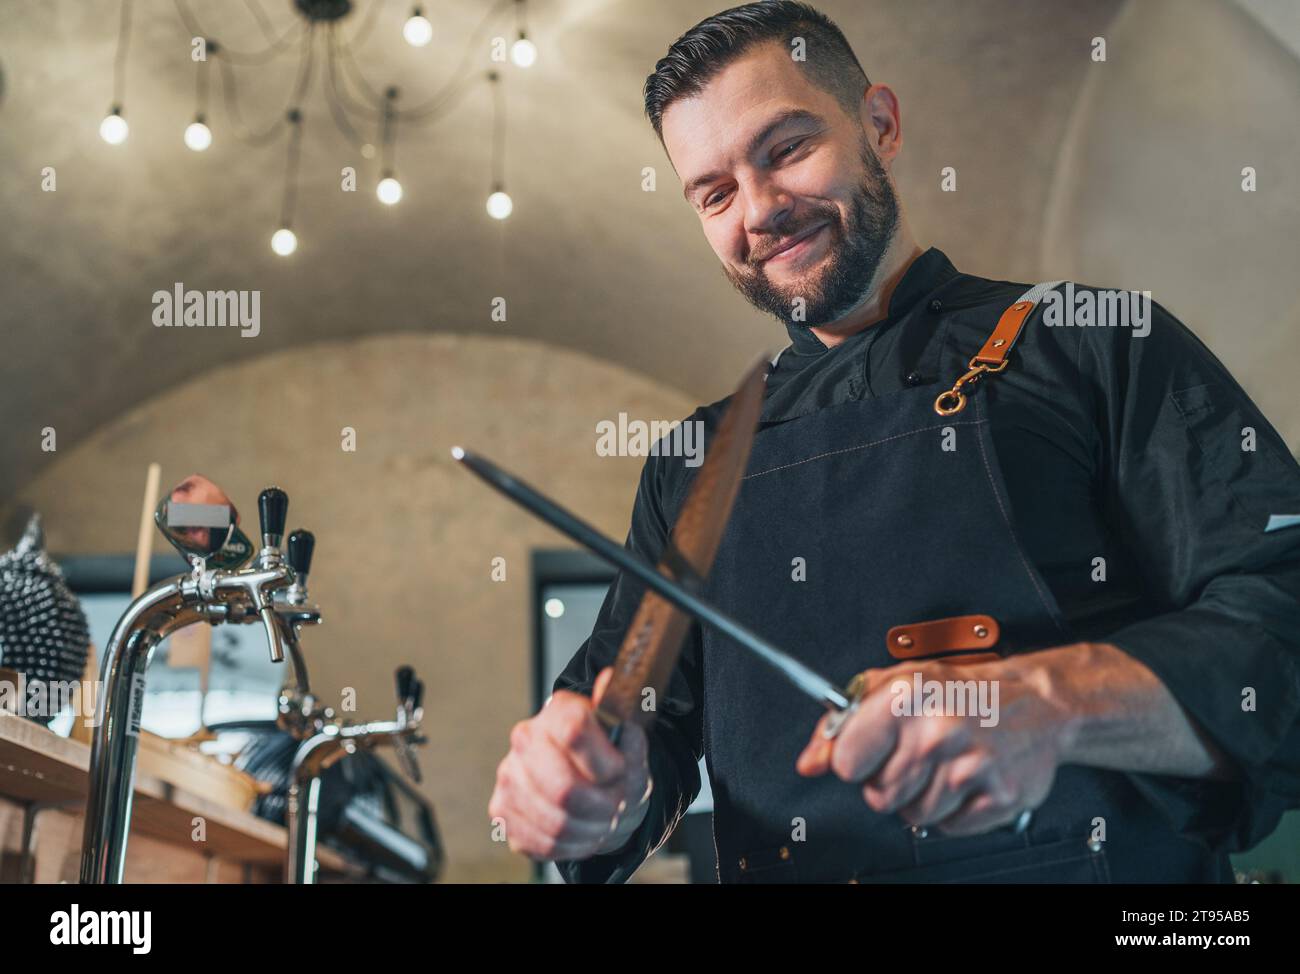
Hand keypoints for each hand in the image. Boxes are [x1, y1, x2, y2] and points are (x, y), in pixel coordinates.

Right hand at [488, 667, 652, 861]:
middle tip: (615, 806)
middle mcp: (525, 738)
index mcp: (559, 710)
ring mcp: (509, 776)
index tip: (619, 771)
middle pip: (564, 789)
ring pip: (556, 822)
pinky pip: (542, 842)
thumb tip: (609, 680)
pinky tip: (581, 830)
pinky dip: (571, 844)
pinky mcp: (502, 811)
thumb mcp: (629, 742)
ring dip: (589, 829)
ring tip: (601, 820)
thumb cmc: (611, 765)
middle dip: (600, 808)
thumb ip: (624, 715)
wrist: (589, 790)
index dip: (605, 762)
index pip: (574, 732)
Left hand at [795, 656, 1072, 835]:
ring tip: (944, 765)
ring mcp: (971, 765)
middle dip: (890, 781)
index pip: (846, 763)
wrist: (1037, 701)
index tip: (871, 751)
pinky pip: (950, 827)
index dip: (856, 761)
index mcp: (905, 698)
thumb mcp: (896, 685)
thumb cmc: (961, 689)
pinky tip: (966, 779)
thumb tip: (809, 763)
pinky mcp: (999, 796)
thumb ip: (843, 722)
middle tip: (917, 755)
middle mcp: (938, 730)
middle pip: (878, 797)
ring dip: (923, 797)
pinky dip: (955, 811)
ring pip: (913, 816)